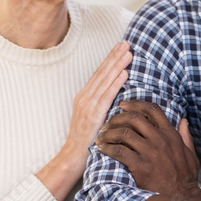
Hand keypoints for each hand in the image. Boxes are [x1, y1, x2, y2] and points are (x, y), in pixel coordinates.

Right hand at [64, 42, 131, 160]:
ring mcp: (88, 105)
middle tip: (126, 43)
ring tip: (128, 53)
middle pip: (102, 72)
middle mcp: (85, 97)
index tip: (120, 47)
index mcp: (84, 97)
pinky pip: (107, 95)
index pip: (99, 74)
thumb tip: (116, 95)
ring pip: (105, 80)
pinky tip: (124, 73)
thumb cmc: (86, 140)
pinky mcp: (93, 114)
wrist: (72, 157)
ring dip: (117, 65)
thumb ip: (101, 105)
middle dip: (114, 56)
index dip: (110, 59)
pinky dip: (116, 83)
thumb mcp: (92, 118)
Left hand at [96, 100, 200, 197]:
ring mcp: (150, 152)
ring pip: (123, 133)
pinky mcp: (141, 166)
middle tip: (107, 124)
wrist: (182, 200)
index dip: (135, 104)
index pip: (152, 110)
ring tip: (101, 137)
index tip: (123, 105)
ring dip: (108, 133)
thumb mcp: (191, 155)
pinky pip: (119, 151)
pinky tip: (102, 149)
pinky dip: (107, 148)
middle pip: (134, 118)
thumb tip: (183, 121)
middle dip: (117, 117)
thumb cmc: (186, 179)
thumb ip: (186, 137)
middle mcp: (160, 140)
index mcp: (171, 135)